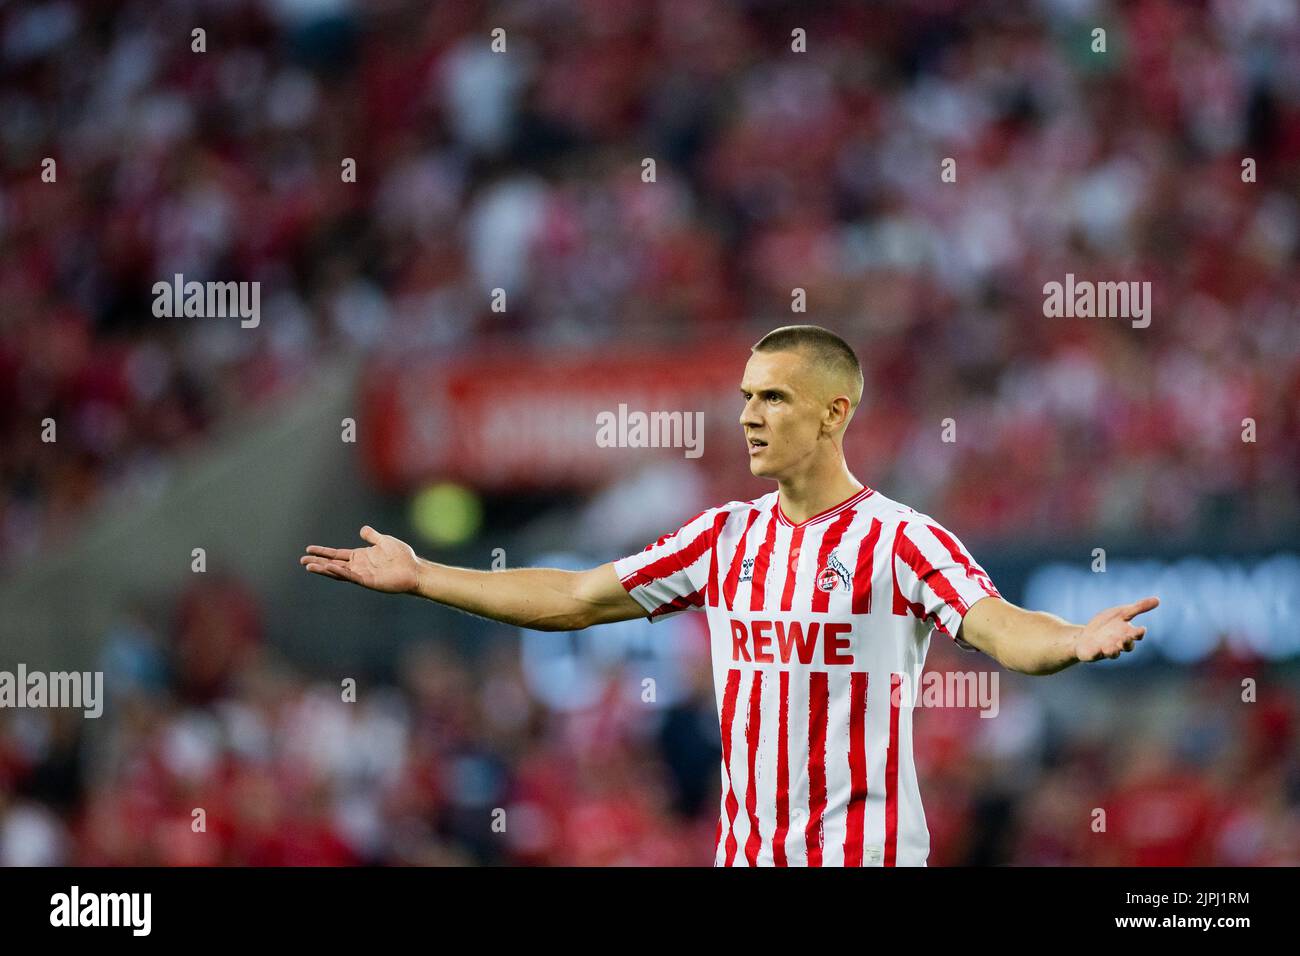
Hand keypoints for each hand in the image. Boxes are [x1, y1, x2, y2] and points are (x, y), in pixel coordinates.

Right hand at [300, 526, 420, 593]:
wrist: (415, 569)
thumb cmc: (402, 557)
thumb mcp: (384, 541)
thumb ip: (372, 536)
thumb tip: (362, 529)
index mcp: (360, 557)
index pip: (337, 554)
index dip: (323, 552)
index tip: (309, 549)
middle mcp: (358, 566)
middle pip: (333, 564)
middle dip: (318, 563)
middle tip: (302, 561)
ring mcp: (362, 574)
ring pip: (339, 572)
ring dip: (324, 569)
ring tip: (309, 566)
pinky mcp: (368, 581)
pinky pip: (351, 576)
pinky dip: (340, 572)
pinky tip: (329, 568)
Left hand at [1074, 596, 1159, 661]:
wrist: (1086, 635)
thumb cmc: (1107, 624)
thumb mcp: (1122, 613)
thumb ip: (1138, 608)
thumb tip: (1158, 600)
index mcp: (1127, 634)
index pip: (1136, 635)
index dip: (1139, 633)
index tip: (1142, 629)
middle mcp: (1119, 644)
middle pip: (1127, 646)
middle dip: (1127, 642)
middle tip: (1126, 638)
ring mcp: (1106, 650)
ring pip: (1113, 653)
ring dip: (1113, 650)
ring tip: (1110, 647)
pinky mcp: (1093, 654)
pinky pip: (1095, 655)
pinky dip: (1096, 653)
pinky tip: (1097, 649)